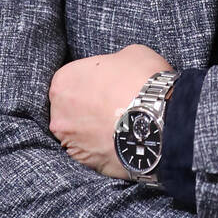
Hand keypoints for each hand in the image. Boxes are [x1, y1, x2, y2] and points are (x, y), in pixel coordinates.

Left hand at [48, 44, 174, 177]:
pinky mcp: (85, 163)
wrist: (158, 119)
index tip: (106, 86)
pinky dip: (102, 149)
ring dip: (93, 131)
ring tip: (119, 127)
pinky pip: (91, 154)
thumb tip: (118, 70)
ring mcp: (70, 141)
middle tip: (113, 106)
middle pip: (69, 109)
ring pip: (78, 134)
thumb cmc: (141, 80)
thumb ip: (114, 62)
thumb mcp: (131, 54)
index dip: (91, 82)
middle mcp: (59, 113)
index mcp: (64, 80)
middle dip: (87, 108)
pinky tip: (121, 143)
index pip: (71, 80)